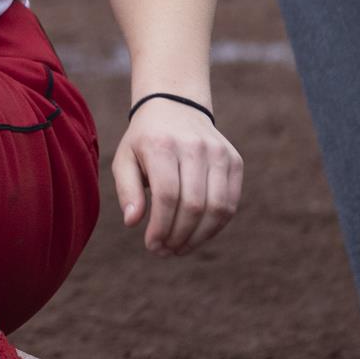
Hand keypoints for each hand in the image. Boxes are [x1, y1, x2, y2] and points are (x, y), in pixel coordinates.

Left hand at [111, 99, 242, 255]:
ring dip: (200, 237)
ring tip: (180, 248)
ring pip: (217, 207)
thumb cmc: (145, 140)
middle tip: (165, 251)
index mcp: (162, 145)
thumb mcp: (124, 159)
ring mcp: (219, 153)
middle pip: (194, 205)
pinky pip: (231, 202)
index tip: (152, 246)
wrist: (175, 106)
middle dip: (179, 236)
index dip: (161, 226)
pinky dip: (216, 225)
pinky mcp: (234, 161)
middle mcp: (194, 147)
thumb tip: (132, 222)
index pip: (167, 195)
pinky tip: (198, 235)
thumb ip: (127, 190)